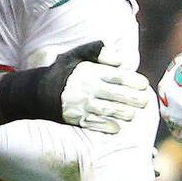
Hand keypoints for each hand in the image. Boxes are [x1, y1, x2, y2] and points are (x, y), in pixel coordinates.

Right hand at [3, 41, 151, 133]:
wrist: (37, 91)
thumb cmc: (61, 72)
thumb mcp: (75, 55)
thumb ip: (97, 52)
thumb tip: (120, 58)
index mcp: (90, 72)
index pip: (116, 76)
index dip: (132, 81)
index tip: (144, 85)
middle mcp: (88, 89)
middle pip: (116, 95)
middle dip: (132, 98)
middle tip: (144, 101)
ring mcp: (82, 105)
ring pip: (107, 110)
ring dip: (122, 113)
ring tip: (132, 115)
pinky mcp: (76, 119)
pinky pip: (94, 124)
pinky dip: (106, 126)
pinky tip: (117, 128)